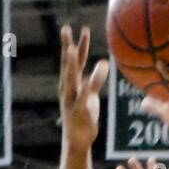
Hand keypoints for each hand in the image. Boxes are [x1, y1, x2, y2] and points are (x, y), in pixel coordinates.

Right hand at [59, 25, 108, 151]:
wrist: (77, 140)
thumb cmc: (84, 116)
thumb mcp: (91, 94)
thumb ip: (95, 78)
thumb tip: (103, 63)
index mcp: (71, 83)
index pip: (74, 61)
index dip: (77, 45)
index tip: (78, 28)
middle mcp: (68, 88)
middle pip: (68, 64)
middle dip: (66, 47)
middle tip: (65, 29)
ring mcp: (71, 99)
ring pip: (70, 79)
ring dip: (69, 64)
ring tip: (69, 49)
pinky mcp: (78, 112)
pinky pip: (81, 99)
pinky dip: (83, 89)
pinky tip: (84, 80)